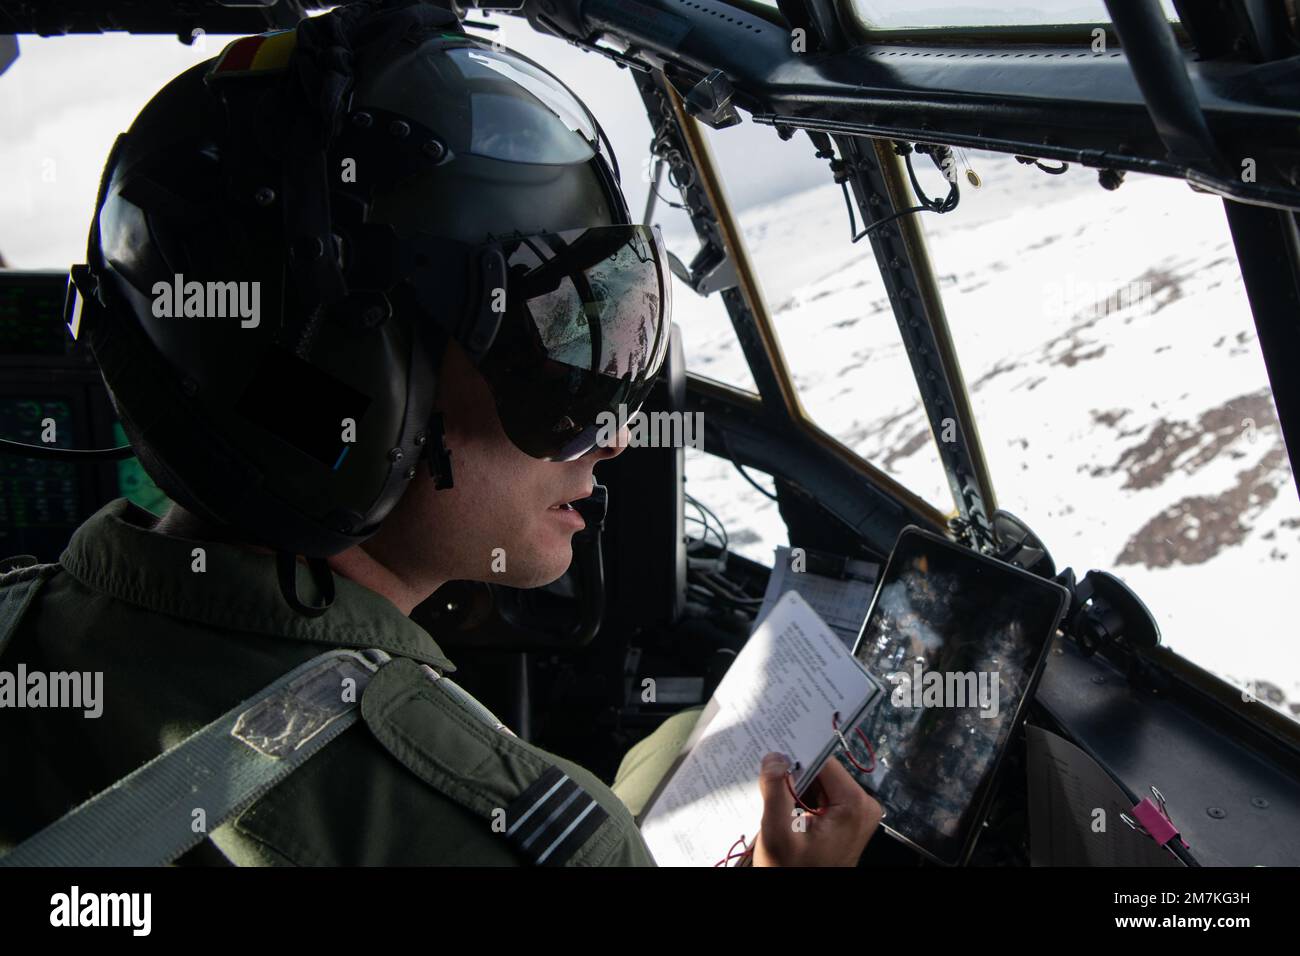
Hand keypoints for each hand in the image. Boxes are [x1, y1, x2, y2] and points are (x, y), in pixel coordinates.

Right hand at [751, 752, 881, 866]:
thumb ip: (775, 792)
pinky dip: (802, 799)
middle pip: (822, 771)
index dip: (796, 759)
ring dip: (796, 789)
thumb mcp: (778, 834)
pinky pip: (822, 795)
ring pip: (819, 782)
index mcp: (854, 804)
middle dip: (795, 776)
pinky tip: (788, 812)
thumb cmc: (795, 872)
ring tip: (781, 806)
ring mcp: (856, 812)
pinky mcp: (847, 819)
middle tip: (772, 789)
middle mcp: (862, 805)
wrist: (804, 898)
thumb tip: (774, 757)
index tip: (773, 760)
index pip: (823, 760)